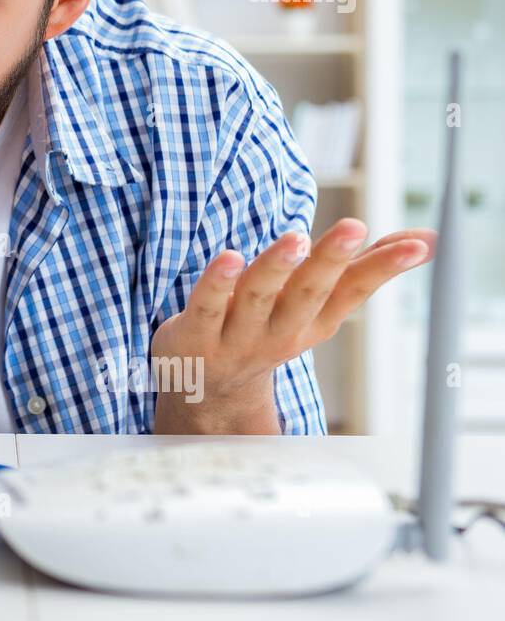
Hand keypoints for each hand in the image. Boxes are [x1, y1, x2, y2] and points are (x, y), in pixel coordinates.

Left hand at [151, 218, 435, 432]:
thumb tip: (426, 238)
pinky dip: (218, 283)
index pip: (350, 291)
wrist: (207, 392)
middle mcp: (280, 332)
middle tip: (354, 228)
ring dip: (277, 267)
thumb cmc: (266, 330)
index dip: (381, 268)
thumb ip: (361, 271)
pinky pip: (208, 306)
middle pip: (308, 293)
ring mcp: (236, 337)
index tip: (416, 246)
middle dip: (331, 261)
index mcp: (312, 323)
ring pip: (258, 298)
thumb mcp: (316, 307)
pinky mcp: (194, 335)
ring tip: (296, 238)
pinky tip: (228, 257)